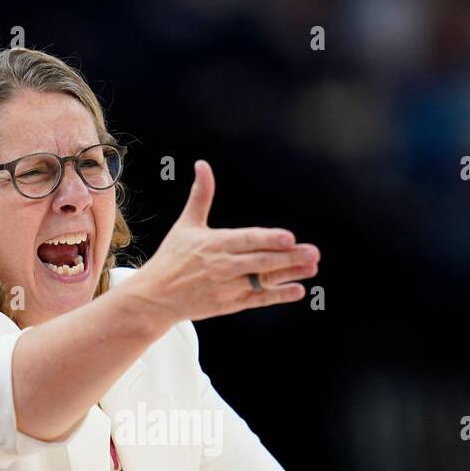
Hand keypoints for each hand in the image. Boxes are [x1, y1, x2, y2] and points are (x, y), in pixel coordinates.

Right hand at [122, 159, 319, 324]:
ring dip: (290, 274)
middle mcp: (222, 266)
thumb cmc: (172, 259)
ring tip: (311, 268)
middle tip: (313, 253)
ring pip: (264, 280)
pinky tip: (297, 290)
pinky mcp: (229, 305)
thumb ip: (201, 196)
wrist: (156, 297)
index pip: (248, 240)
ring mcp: (227, 287)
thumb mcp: (186, 225)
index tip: (290, 238)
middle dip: (289, 257)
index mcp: (214, 244)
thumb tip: (202, 165)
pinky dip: (278, 295)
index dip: (270, 239)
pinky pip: (259, 299)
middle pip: (261, 261)